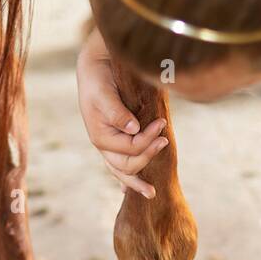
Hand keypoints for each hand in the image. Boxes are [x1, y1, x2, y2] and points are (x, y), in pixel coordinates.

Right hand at [76, 27, 167, 198]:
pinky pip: (119, 166)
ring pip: (122, 171)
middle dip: (148, 156)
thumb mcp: (104, 94)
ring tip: (152, 192)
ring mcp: (108, 145)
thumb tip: (133, 128)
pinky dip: (126, 179)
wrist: (94, 67)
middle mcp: (104, 145)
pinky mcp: (114, 140)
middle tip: (166, 141)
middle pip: (127, 165)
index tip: (163, 124)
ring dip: (136, 182)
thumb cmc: (98, 79)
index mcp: (100, 136)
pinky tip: (128, 191)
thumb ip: (117, 113)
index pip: (130, 148)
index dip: (148, 140)